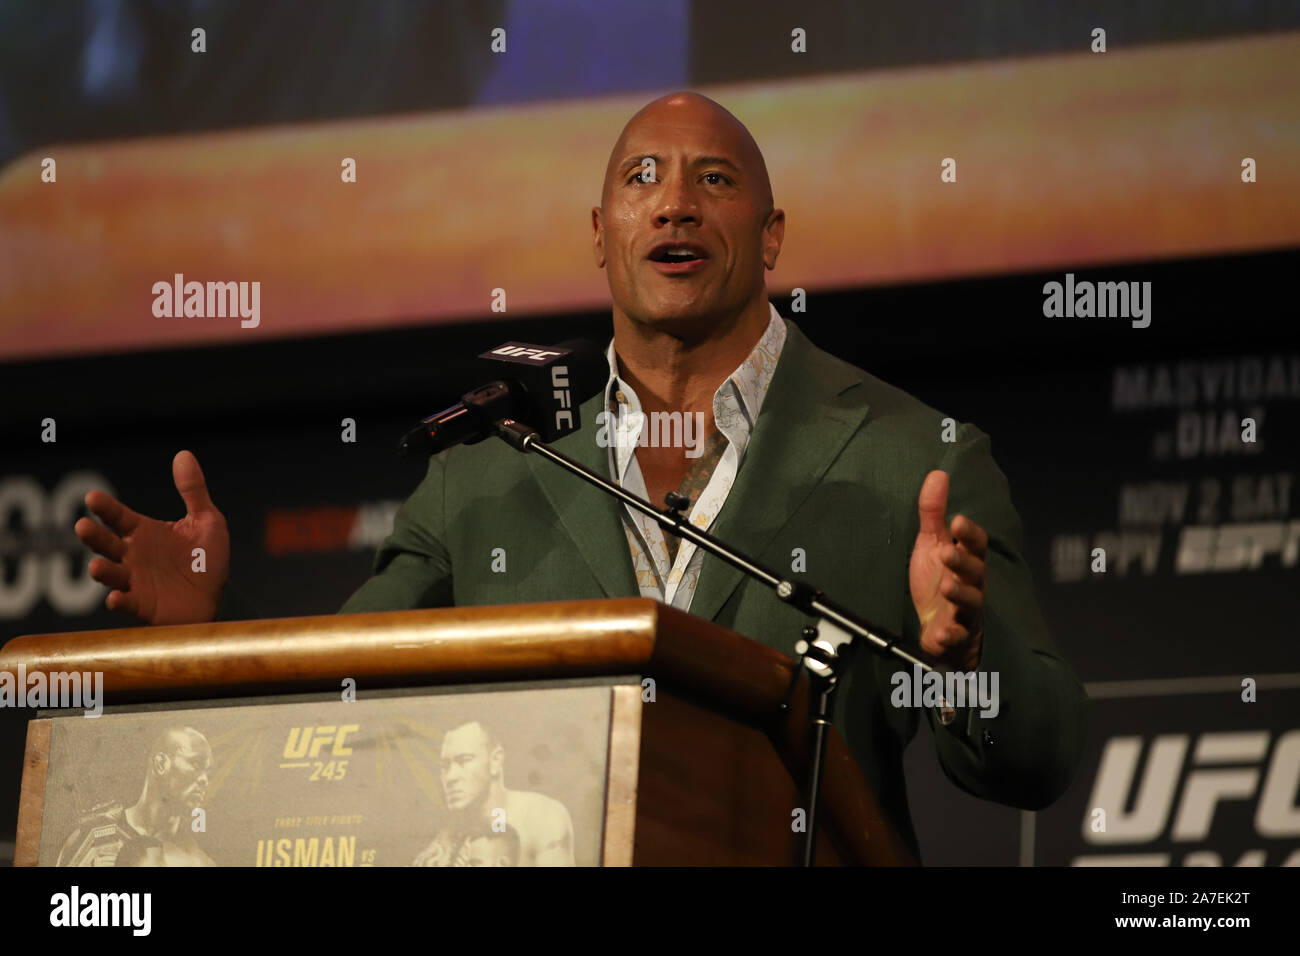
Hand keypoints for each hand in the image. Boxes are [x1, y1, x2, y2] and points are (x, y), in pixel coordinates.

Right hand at [75, 450, 229, 624]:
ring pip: (110, 574)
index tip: (92, 497)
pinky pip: (126, 603)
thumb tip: (184, 454)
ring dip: (101, 572)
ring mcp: (134, 580)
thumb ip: (193, 491)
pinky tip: (116, 598)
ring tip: (96, 568)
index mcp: (143, 532)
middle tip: (82, 526)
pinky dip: (119, 600)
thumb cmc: (206, 559)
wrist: (213, 598)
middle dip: (93, 536)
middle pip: (106, 544)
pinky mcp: (141, 604)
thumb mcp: (206, 521)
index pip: (119, 517)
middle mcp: (132, 555)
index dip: (106, 508)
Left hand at [908, 470, 986, 670]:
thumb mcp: (932, 544)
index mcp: (967, 560)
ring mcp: (965, 610)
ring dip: (960, 594)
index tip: (958, 521)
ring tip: (947, 585)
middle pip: (975, 572)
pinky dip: (951, 635)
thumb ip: (934, 512)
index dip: (970, 534)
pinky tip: (943, 633)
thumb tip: (937, 474)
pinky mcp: (955, 635)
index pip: (975, 544)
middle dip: (962, 562)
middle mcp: (971, 584)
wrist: (935, 627)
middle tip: (946, 553)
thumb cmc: (937, 581)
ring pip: (971, 602)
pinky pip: (957, 637)